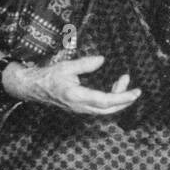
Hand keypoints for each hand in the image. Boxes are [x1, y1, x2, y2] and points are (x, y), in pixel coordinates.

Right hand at [6, 55, 140, 114]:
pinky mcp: (81, 108)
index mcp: (76, 96)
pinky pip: (100, 108)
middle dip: (125, 100)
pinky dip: (111, 100)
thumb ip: (85, 64)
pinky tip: (114, 88)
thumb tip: (102, 60)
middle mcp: (80, 107)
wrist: (33, 88)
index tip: (136, 92)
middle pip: (109, 109)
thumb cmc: (48, 76)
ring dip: (118, 98)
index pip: (105, 101)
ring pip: (105, 110)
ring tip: (123, 80)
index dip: (123, 97)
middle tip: (136, 90)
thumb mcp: (66, 66)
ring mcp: (80, 110)